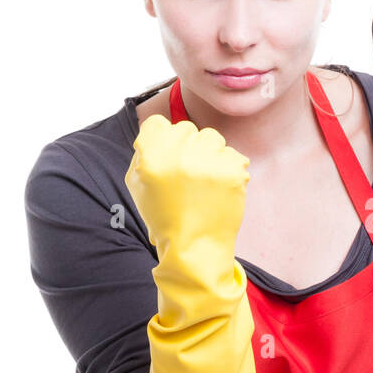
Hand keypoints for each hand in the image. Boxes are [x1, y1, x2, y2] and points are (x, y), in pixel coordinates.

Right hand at [124, 114, 250, 253]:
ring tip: (205, 183)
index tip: (170, 157)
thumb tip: (161, 131)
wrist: (194, 248)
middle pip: (187, 129)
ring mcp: (207, 161)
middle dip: (188, 148)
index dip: (164, 140)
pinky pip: (234, 155)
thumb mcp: (138, 184)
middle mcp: (178, 154)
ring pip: (213, 138)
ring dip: (210, 155)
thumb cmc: (164, 217)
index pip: (158, 123)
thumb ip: (145, 153)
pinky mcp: (231, 171)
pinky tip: (220, 190)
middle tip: (189, 177)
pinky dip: (229, 171)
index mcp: (151, 155)